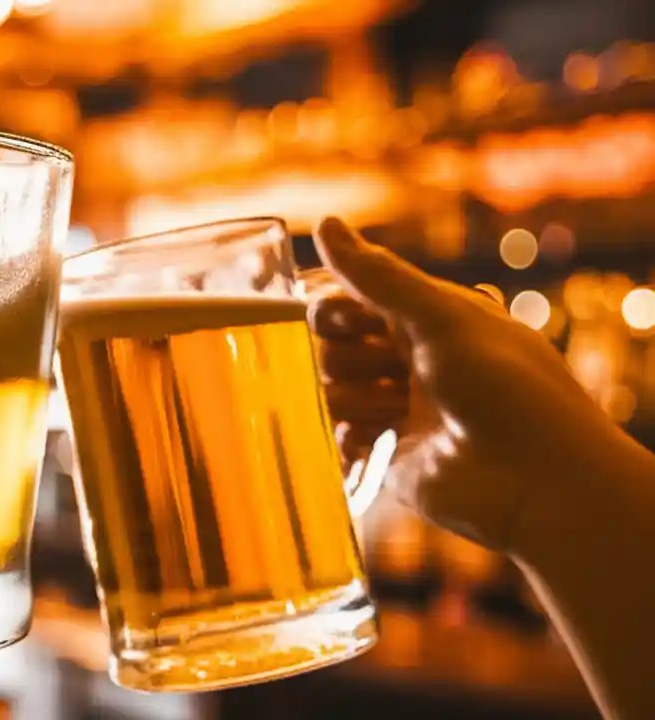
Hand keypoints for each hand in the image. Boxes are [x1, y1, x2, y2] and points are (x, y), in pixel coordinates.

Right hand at [310, 217, 629, 551]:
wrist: (538, 480)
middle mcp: (410, 362)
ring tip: (394, 411)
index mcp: (430, 320)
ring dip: (351, 397)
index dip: (332, 306)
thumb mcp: (442, 318)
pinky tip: (376, 439)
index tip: (332, 316)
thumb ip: (378, 277)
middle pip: (333, 345)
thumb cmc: (505, 387)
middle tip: (386, 370)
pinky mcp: (389, 457)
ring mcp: (398, 412)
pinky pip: (340, 438)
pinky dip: (348, 437)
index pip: (352, 299)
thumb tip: (324, 224)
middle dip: (344, 355)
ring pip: (331, 391)